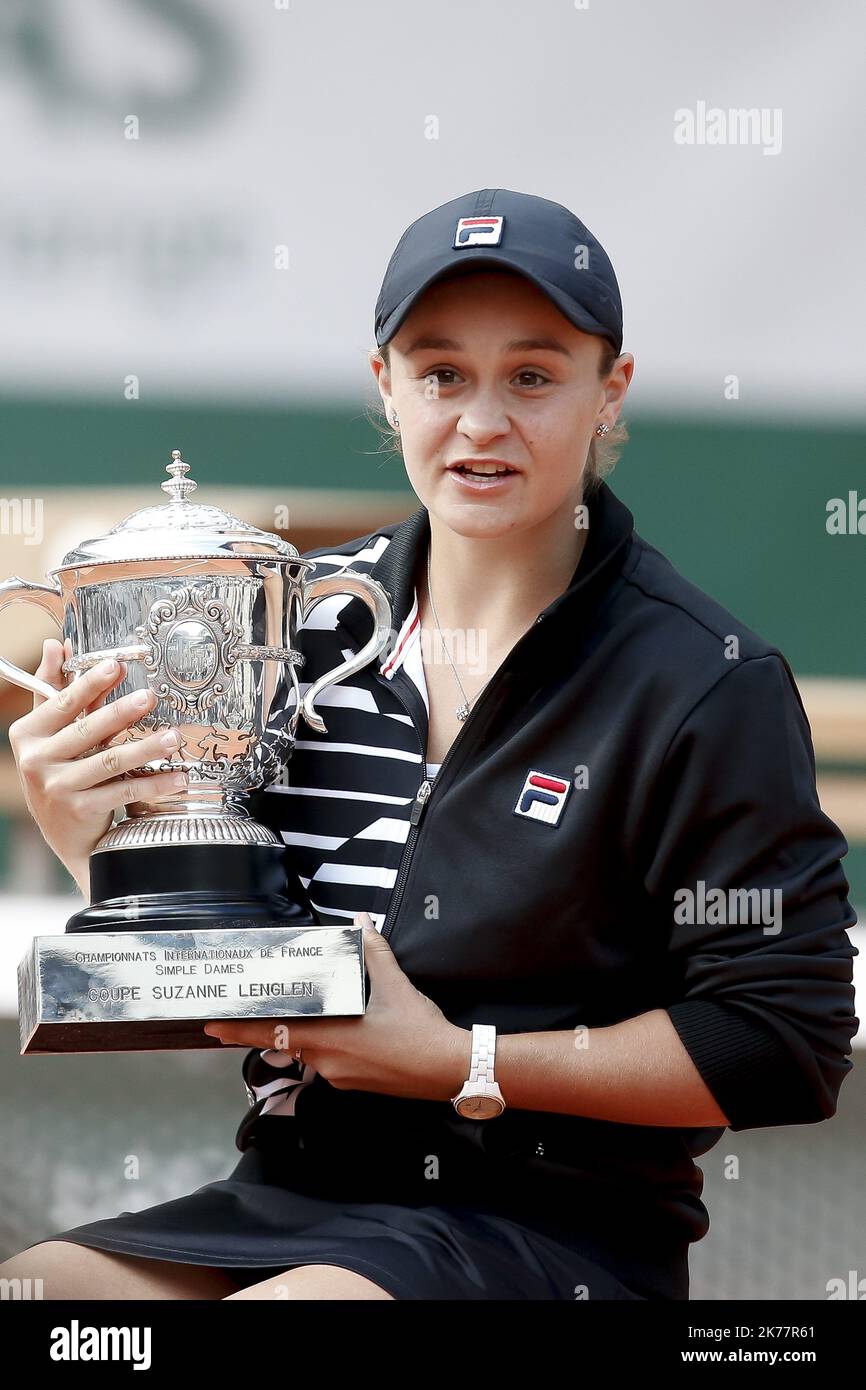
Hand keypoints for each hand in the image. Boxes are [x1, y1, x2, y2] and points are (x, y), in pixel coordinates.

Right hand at [8, 639, 189, 882]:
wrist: (63, 833)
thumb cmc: (59, 771)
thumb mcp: (49, 732)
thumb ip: (53, 689)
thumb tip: (54, 645)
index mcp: (28, 734)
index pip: (61, 703)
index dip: (89, 684)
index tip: (116, 666)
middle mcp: (36, 761)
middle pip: (87, 731)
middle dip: (120, 713)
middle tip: (149, 697)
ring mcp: (57, 788)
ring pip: (109, 761)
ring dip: (145, 748)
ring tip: (173, 737)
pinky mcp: (80, 810)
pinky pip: (123, 792)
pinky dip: (153, 784)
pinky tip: (177, 776)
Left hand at [203, 914, 470, 1102]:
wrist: (450, 1069)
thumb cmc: (419, 1029)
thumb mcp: (394, 984)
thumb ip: (373, 952)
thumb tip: (361, 922)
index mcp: (329, 1037)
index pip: (271, 1034)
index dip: (239, 1030)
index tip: (212, 1026)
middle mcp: (327, 1061)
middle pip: (287, 1042)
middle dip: (269, 1027)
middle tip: (246, 1013)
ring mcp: (340, 1076)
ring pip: (310, 1051)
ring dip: (303, 1034)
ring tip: (309, 1013)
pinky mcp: (355, 1083)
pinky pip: (329, 1061)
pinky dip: (327, 1043)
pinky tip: (346, 1029)